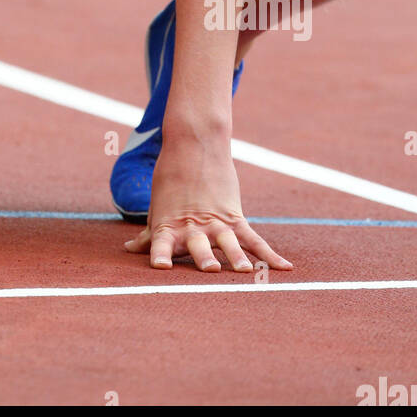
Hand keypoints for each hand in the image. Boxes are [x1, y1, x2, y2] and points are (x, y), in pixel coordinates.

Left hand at [125, 131, 291, 272]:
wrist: (194, 145)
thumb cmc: (171, 181)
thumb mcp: (159, 208)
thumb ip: (150, 234)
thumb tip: (131, 249)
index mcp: (169, 226)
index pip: (161, 245)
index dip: (160, 255)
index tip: (160, 267)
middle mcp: (193, 227)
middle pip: (199, 246)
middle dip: (204, 259)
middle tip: (211, 269)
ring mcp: (216, 223)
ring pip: (229, 243)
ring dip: (237, 258)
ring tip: (246, 271)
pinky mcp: (234, 217)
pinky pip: (254, 239)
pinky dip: (269, 255)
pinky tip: (284, 268)